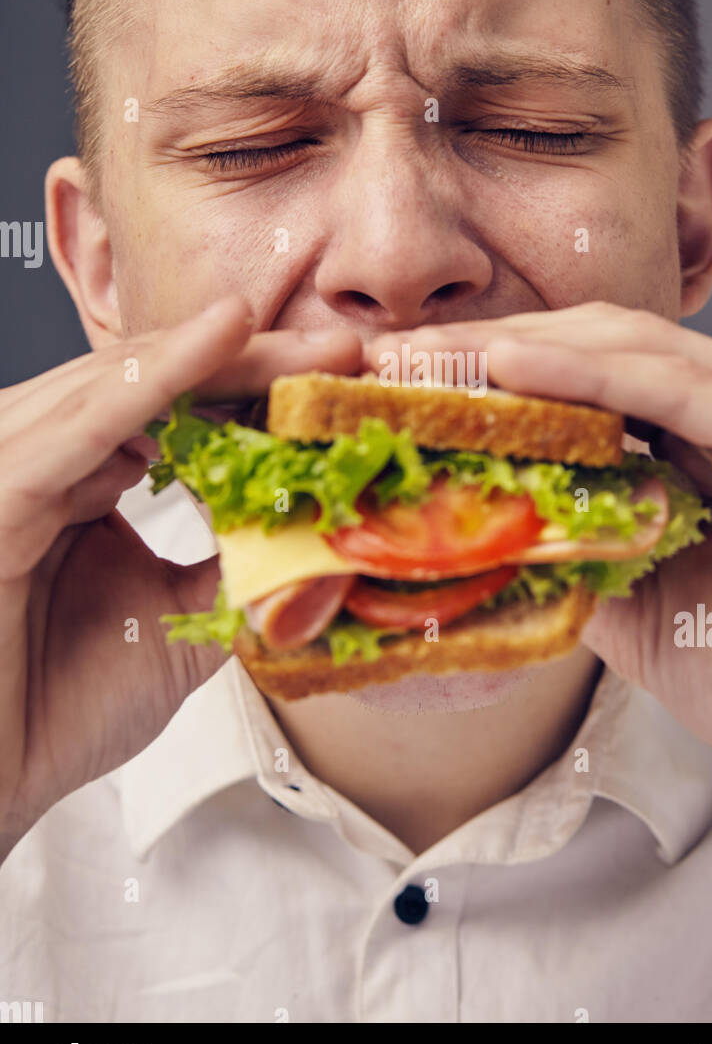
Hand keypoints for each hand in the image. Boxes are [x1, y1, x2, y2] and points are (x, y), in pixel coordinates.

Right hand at [0, 296, 359, 857]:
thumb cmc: (56, 708)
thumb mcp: (178, 626)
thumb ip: (235, 569)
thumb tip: (318, 528)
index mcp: (77, 480)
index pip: (173, 410)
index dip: (256, 391)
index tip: (342, 384)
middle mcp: (42, 458)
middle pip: (155, 383)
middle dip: (257, 362)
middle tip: (346, 348)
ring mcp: (14, 465)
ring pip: (126, 385)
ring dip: (226, 359)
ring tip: (311, 345)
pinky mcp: (0, 492)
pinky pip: (84, 425)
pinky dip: (157, 381)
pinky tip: (225, 336)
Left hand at [363, 302, 711, 833]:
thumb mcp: (637, 607)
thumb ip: (574, 553)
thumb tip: (483, 532)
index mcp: (708, 438)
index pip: (588, 376)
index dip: (495, 371)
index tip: (404, 382)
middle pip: (600, 345)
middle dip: (494, 347)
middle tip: (396, 356)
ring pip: (631, 349)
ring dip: (524, 346)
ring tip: (434, 353)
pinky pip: (678, 386)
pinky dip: (590, 369)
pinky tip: (514, 361)